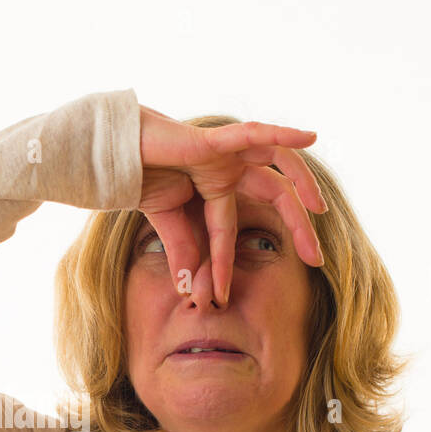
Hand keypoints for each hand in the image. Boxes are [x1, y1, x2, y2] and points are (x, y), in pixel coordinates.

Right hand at [138, 103, 327, 304]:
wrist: (111, 155)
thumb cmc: (138, 178)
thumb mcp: (168, 223)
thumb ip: (184, 253)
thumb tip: (191, 294)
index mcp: (215, 188)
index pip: (231, 231)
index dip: (227, 266)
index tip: (223, 297)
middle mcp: (227, 169)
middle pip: (275, 195)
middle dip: (299, 226)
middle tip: (316, 259)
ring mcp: (225, 153)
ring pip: (278, 164)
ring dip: (303, 185)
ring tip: (319, 212)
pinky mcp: (215, 141)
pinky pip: (255, 135)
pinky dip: (283, 134)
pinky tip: (309, 138)